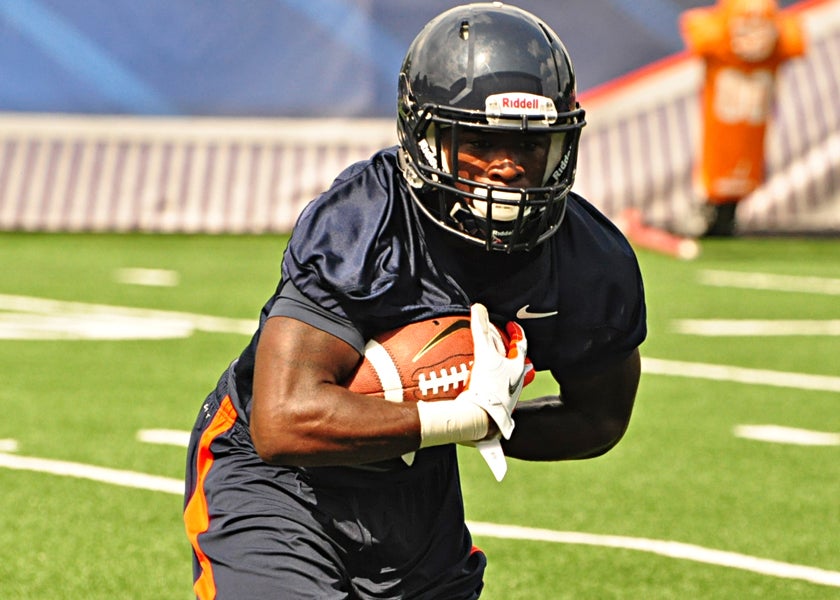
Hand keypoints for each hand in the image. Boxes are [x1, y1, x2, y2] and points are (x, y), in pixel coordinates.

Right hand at [456, 303, 527, 439]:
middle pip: (515, 363)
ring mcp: (504, 397)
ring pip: (503, 378)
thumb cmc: (488, 388)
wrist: (479, 421)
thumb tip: (479, 307)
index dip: (516, 333)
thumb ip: (481, 330)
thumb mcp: (484, 354)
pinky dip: (481, 382)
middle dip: (508, 353)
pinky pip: (488, 390)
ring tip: (483, 362)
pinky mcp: (491, 407)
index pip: (521, 346)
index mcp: (517, 370)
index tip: (510, 325)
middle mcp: (515, 384)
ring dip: (496, 368)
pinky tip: (467, 383)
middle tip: (500, 343)